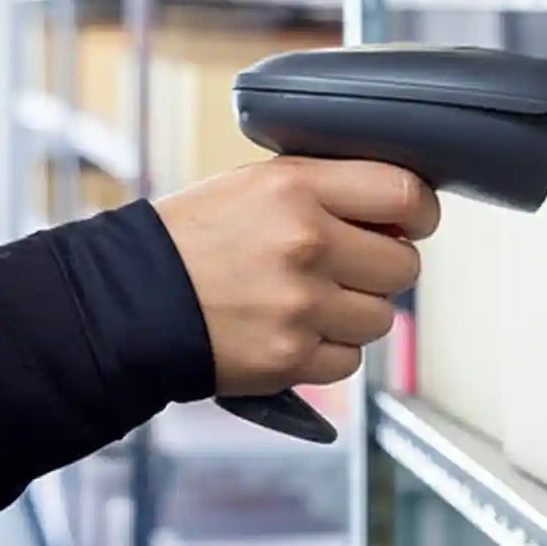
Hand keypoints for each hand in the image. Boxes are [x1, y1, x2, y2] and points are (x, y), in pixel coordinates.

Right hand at [154, 157, 439, 396]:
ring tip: (312, 301)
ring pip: (382, 317)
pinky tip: (295, 332)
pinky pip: (351, 360)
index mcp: (298, 187)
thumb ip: (330, 191)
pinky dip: (330, 352)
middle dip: (384, 269)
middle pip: (405, 265)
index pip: (405, 193)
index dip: (421, 212)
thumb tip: (399, 217)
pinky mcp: (290, 356)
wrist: (125, 301)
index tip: (414, 222)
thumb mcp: (257, 186)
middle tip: (349, 267)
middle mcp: (306, 242)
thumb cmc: (195, 240)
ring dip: (358, 313)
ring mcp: (301, 304)